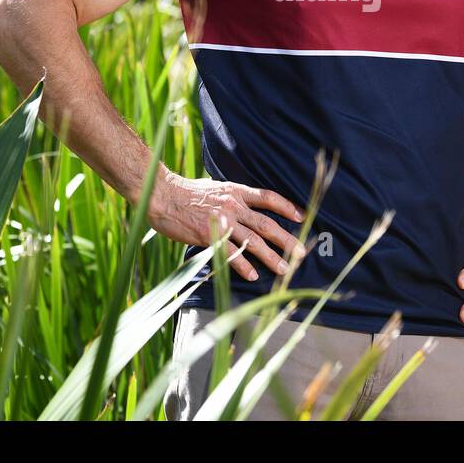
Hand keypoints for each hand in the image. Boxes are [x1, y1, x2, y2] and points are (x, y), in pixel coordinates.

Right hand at [146, 171, 307, 282]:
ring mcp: (223, 221)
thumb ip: (230, 195)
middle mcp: (233, 205)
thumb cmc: (184, 191)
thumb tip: (241, 201)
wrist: (162, 194)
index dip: (287, 207)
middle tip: (302, 253)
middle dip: (287, 239)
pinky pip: (232, 253)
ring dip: (271, 257)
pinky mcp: (210, 236)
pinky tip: (254, 275)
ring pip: (254, 241)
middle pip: (267, 224)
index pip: (268, 197)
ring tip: (284, 269)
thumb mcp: (213, 186)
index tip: (301, 216)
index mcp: (235, 191)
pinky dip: (244, 265)